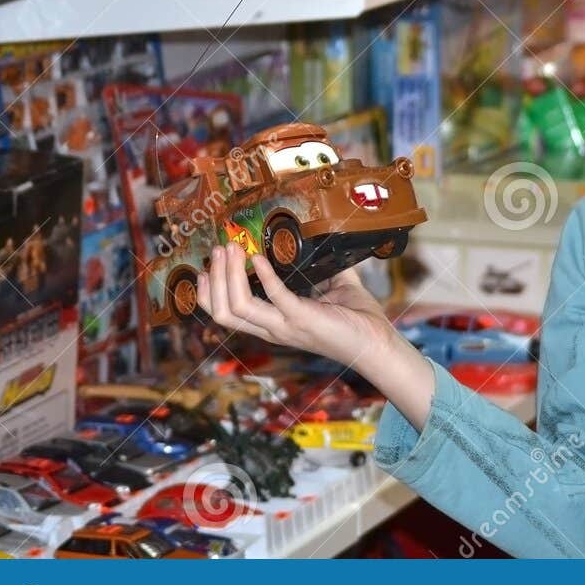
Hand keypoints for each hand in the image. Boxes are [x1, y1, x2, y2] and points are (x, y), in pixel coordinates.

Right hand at [197, 244, 395, 374]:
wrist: (378, 343)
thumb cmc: (357, 319)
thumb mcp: (332, 287)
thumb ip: (320, 269)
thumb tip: (319, 241)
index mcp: (274, 324)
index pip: (226, 314)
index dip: (208, 293)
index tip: (205, 268)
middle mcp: (273, 329)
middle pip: (222, 311)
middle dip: (214, 279)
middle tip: (219, 249)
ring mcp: (285, 326)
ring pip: (237, 308)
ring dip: (229, 276)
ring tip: (230, 249)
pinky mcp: (303, 319)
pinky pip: (274, 297)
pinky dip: (263, 276)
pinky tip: (259, 258)